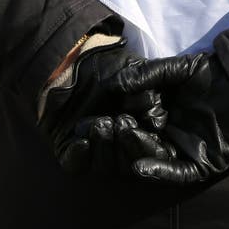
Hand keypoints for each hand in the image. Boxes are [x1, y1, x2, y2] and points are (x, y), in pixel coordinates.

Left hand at [38, 35, 170, 174]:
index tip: (149, 126)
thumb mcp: (134, 70)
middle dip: (129, 147)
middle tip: (122, 122)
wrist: (71, 61)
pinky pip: (77, 165)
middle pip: (130, 165)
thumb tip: (156, 111)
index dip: (152, 144)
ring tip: (100, 123)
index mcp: (142, 128)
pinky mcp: (72, 151)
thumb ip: (151, 85)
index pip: (154, 151)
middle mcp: (120, 143)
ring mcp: (96, 149)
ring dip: (104, 147)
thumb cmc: (107, 64)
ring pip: (106, 168)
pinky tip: (82, 141)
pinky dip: (80, 156)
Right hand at [113, 53, 228, 183]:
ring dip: (132, 150)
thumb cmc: (212, 76)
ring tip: (121, 132)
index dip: (103, 126)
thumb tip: (113, 84)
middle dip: (112, 141)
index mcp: (155, 117)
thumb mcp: (176, 69)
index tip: (86, 122)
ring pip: (148, 159)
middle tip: (100, 127)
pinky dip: (157, 171)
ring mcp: (181, 152)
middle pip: (130, 147)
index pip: (122, 126)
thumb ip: (147, 75)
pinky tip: (139, 166)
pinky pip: (174, 173)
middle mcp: (164, 138)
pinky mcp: (199, 165)